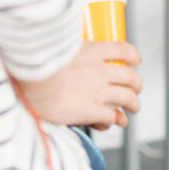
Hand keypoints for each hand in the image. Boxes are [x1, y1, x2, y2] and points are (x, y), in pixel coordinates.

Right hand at [15, 39, 142, 129]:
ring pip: (127, 98)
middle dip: (136, 85)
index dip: (133, 56)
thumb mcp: (56, 48)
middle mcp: (100, 71)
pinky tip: (105, 122)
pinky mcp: (92, 110)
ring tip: (132, 108)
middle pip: (130, 77)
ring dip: (133, 104)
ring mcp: (99, 91)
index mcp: (92, 51)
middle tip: (135, 90)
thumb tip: (66, 49)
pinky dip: (111, 120)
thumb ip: (68, 51)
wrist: (32, 82)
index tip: (135, 60)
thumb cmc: (36, 64)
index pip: (123, 50)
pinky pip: (110, 117)